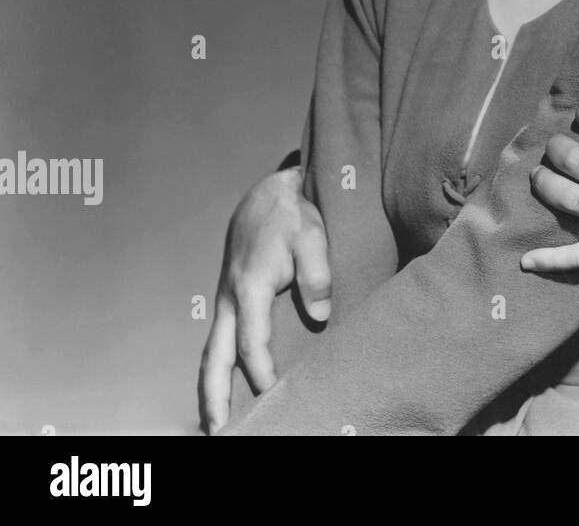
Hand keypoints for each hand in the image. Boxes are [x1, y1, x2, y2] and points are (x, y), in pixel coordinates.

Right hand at [197, 165, 331, 433]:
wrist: (270, 194)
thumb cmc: (293, 215)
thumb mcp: (312, 235)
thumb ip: (317, 273)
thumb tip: (321, 315)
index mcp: (250, 286)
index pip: (250, 340)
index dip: (259, 369)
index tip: (270, 392)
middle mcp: (230, 299)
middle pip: (215, 357)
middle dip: (214, 396)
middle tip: (217, 431)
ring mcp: (226, 301)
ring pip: (211, 353)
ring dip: (211, 388)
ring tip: (215, 423)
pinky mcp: (231, 301)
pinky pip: (218, 341)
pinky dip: (217, 368)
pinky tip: (227, 388)